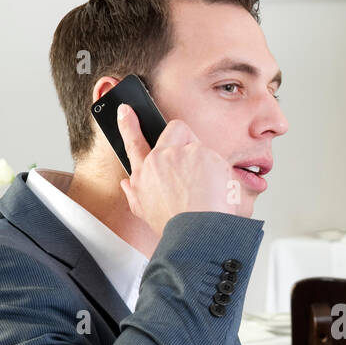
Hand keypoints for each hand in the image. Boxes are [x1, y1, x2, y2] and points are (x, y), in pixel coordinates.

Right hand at [117, 104, 250, 239]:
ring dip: (207, 166)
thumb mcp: (147, 213)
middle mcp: (159, 160)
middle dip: (186, 140)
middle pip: (175, 131)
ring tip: (207, 193)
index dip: (128, 124)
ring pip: (201, 148)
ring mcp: (181, 153)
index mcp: (144, 175)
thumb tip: (126, 182)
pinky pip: (217, 159)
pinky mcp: (202, 153)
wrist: (196, 234)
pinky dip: (221, 174)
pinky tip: (216, 192)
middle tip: (195, 163)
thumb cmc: (176, 228)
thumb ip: (135, 194)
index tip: (125, 111)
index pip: (133, 142)